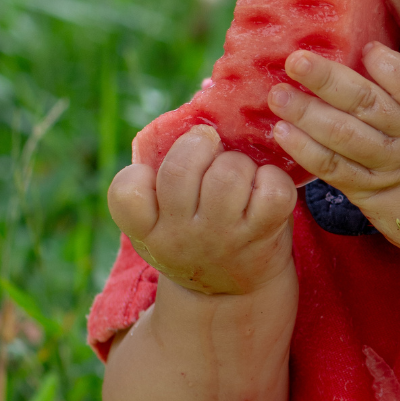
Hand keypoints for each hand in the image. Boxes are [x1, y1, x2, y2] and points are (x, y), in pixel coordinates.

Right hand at [108, 126, 297, 294]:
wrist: (233, 295)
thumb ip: (166, 178)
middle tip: (211, 150)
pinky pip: (272, 188)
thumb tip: (201, 105)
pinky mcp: (262, 235)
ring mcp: (222, 238)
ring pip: (229, 174)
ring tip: (241, 175)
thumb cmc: (198, 235)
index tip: (158, 176)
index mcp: (147, 229)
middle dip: (200, 146)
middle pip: (180, 170)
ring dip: (239, 162)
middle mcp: (179, 237)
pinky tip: (266, 189)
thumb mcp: (166, 219)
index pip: (126, 191)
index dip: (141, 173)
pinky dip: (273, 179)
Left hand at [268, 43, 399, 264]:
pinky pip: (335, 170)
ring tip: (278, 95)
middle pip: (368, 105)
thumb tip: (388, 59)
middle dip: (328, 80)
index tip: (366, 49)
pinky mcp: (373, 195)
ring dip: (307, 114)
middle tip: (296, 60)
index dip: (388, 66)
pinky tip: (283, 133)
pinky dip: (307, 152)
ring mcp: (391, 169)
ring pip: (344, 136)